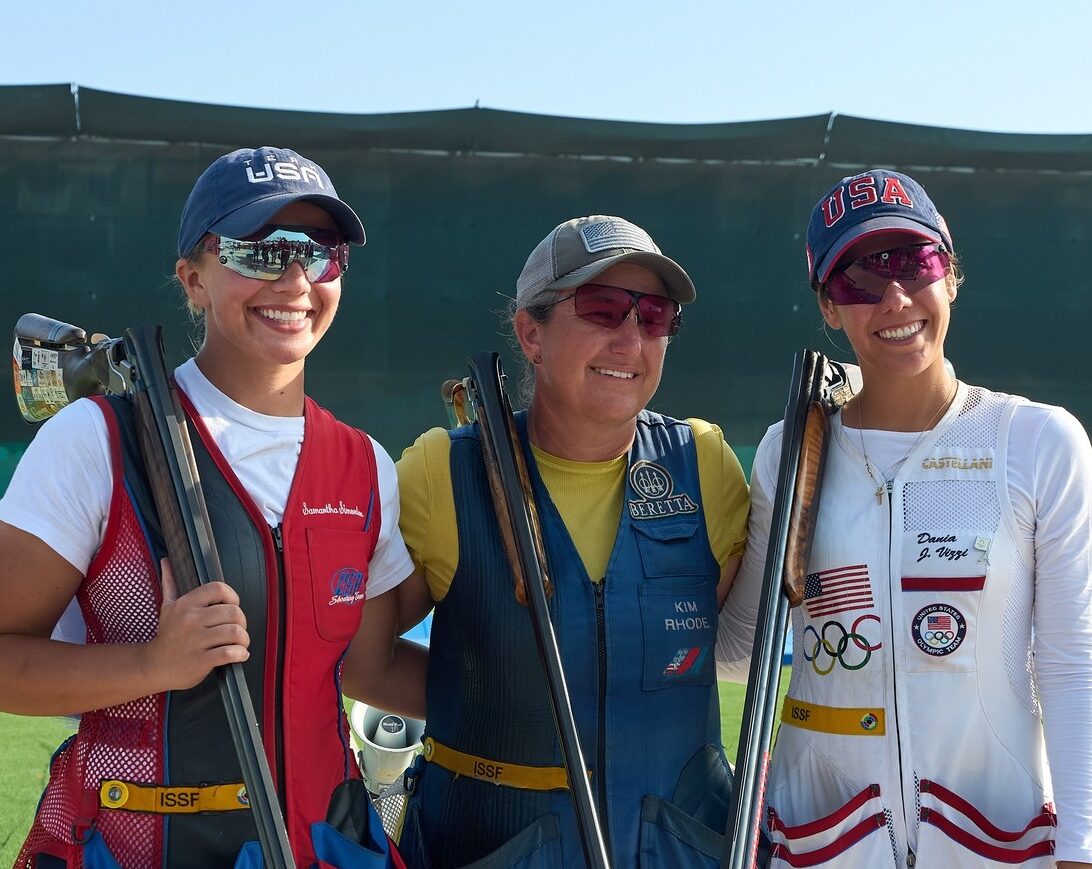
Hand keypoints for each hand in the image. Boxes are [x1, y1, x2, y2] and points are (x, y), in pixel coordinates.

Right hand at [147, 558, 249, 690]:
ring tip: (240, 643)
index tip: (232, 607)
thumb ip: (170, 584)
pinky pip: (230, 653)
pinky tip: (239, 655)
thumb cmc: (167, 636)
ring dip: (244, 639)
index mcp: (185, 605)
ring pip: (235, 632)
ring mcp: (195, 641)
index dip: (232, 597)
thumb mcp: (166, 608)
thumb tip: (166, 561)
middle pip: (233, 612)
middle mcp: (190, 620)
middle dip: (242, 622)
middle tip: (238, 629)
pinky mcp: (200, 661)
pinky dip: (240, 654)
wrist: (153, 666)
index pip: (219, 589)